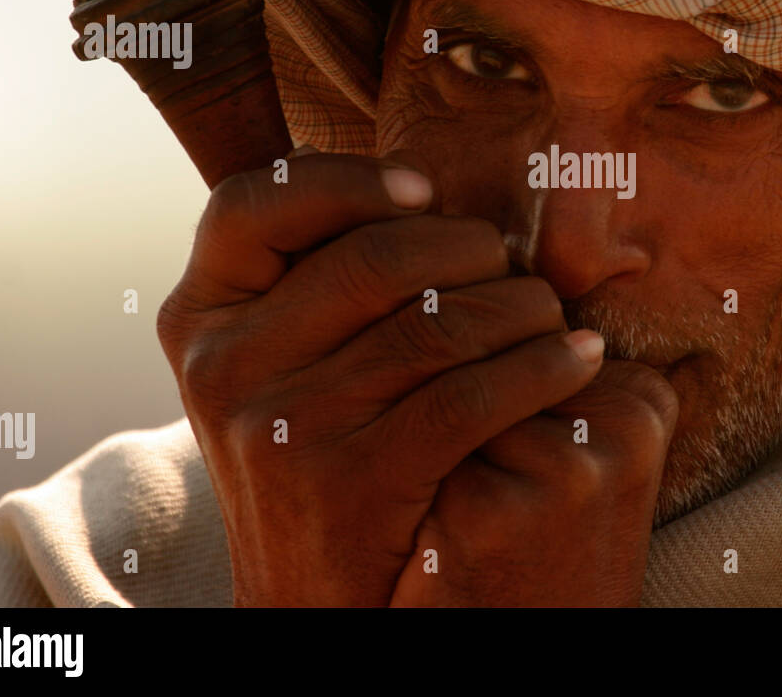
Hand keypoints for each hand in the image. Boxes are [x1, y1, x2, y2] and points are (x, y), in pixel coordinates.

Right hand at [156, 150, 675, 606]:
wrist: (318, 603)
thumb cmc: (324, 456)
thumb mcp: (284, 365)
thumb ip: (318, 281)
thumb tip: (418, 189)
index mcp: (203, 319)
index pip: (259, 202)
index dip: (352, 179)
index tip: (426, 192)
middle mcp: (227, 366)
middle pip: (377, 254)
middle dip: (472, 249)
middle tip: (514, 271)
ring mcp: (285, 425)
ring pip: (438, 321)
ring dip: (523, 308)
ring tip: (553, 318)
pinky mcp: (352, 481)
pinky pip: (472, 393)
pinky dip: (543, 366)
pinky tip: (578, 362)